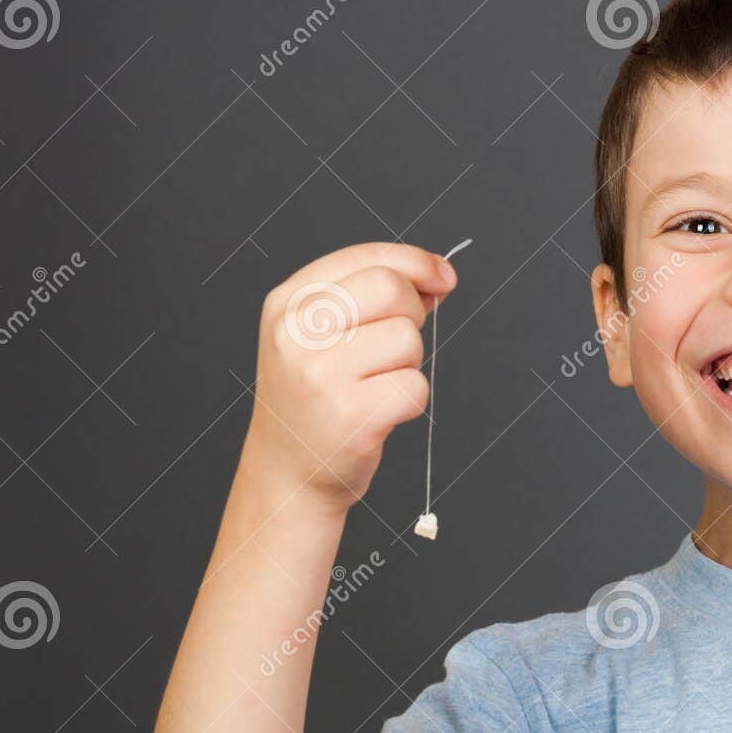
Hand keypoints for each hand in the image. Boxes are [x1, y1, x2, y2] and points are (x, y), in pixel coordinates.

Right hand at [242, 242, 457, 511]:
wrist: (287, 473)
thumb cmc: (316, 400)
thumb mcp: (322, 336)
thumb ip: (372, 298)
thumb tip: (438, 276)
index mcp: (288, 303)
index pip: (367, 259)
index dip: (416, 263)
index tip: (443, 277)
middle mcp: (296, 333)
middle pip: (392, 288)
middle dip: (411, 314)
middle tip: (394, 347)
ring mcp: (320, 374)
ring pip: (408, 339)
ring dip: (409, 363)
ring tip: (375, 385)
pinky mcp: (351, 415)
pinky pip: (415, 386)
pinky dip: (410, 400)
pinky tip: (380, 412)